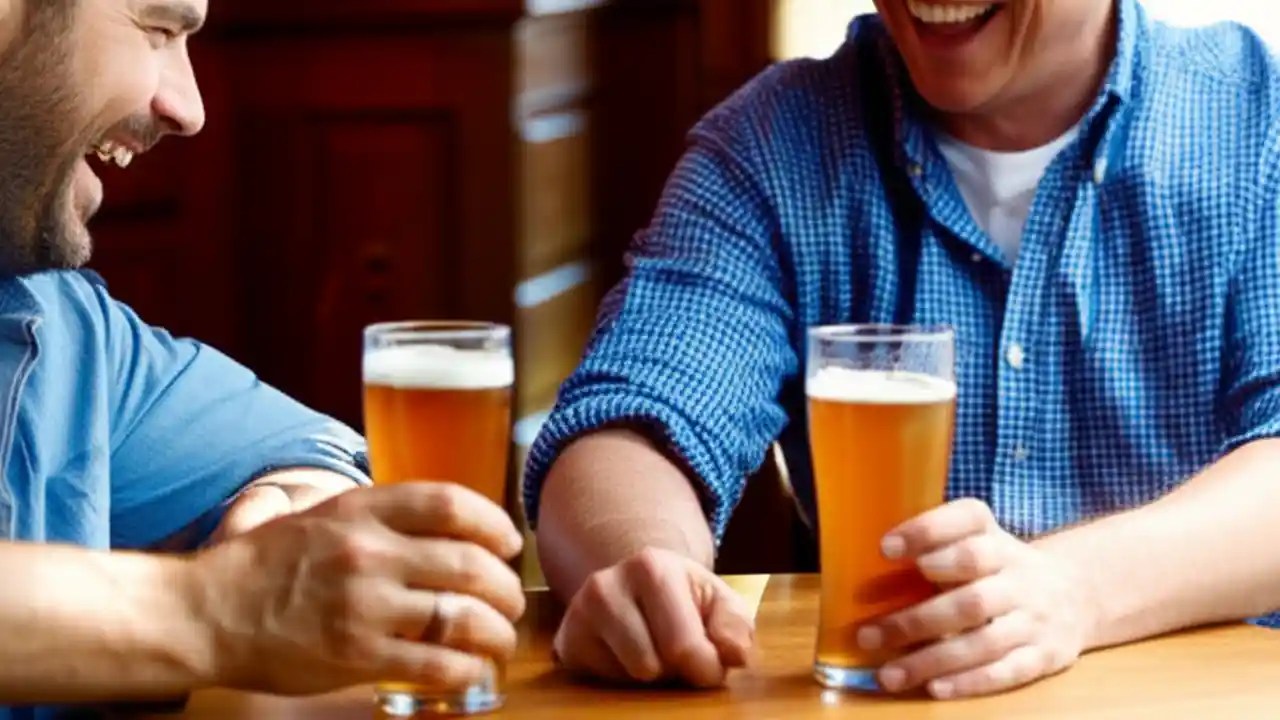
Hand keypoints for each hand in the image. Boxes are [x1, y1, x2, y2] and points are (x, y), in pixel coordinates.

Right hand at [192, 482, 525, 695]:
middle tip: (511, 600)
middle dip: (505, 586)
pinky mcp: (355, 655)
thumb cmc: (264, 565)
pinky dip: (465, 669)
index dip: (494, 523)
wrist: (203, 613)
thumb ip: (378, 513)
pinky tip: (470, 670)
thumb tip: (443, 522)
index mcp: (362, 510)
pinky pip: (434, 663)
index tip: (510, 542)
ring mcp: (362, 605)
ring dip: (496, 630)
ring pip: (461, 616)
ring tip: (500, 637)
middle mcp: (367, 552)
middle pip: (470, 563)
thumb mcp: (321, 515)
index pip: (451, 504)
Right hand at [553, 547, 754, 687]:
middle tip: (679, 652)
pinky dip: (624, 677)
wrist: (635, 583)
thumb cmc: (684, 596)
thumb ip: (735, 625)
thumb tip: (735, 654)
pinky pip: (605, 684)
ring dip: (651, 675)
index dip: (706, 668)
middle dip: (676, 671)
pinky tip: (627, 653)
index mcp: (651, 567)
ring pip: (629, 678)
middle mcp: (605, 584)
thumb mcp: (718, 601)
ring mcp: (578, 613)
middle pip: (653, 666)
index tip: (711, 662)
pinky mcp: (565, 642)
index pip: (684, 646)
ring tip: (653, 649)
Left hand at [858, 499, 1096, 699]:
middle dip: (917, 618)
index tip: (885, 548)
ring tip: (888, 674)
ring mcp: (1035, 616)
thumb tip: (859, 561)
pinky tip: (935, 688)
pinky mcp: (1046, 654)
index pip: (969, 521)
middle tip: (868, 634)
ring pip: (983, 640)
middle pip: (970, 596)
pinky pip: (1008, 670)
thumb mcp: (979, 541)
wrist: (1079, 593)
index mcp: (995, 537)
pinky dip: (970, 681)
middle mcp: (1019, 574)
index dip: (928, 531)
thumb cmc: (1001, 568)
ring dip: (932, 660)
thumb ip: (934, 545)